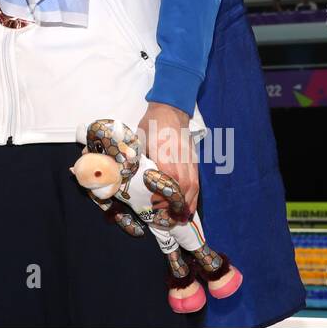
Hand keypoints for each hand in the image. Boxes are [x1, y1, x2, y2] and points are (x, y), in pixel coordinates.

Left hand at [136, 101, 199, 217]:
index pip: (168, 174)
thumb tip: (129, 177)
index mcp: (163, 148)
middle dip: (175, 202)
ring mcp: (189, 157)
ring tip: (179, 217)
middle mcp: (179, 154)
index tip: (155, 203)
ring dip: (186, 203)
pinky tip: (188, 206)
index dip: (163, 192)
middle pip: (184, 183)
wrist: (170, 110)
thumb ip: (137, 158)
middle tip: (165, 214)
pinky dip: (194, 196)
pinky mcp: (195, 160)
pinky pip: (197, 181)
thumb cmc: (151, 125)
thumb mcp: (139, 138)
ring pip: (193, 184)